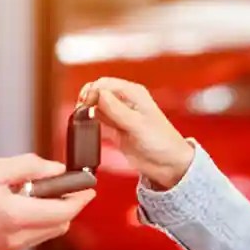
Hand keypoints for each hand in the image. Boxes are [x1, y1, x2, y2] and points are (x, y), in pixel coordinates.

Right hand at [0, 154, 95, 249]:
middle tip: (62, 185)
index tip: (88, 188)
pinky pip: (28, 238)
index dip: (80, 199)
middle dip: (67, 206)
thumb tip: (54, 168)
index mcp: (14, 216)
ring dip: (50, 214)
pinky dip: (33, 222)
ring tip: (33, 192)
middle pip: (59, 226)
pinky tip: (18, 204)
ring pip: (45, 234)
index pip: (63, 212)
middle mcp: (13, 238)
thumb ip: (29, 167)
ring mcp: (6, 249)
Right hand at [79, 77, 194, 189]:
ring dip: (87, 111)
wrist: (169, 165)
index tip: (85, 103)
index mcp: (134, 93)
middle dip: (87, 99)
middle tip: (81, 111)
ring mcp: (120, 116)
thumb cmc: (162, 141)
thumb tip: (98, 94)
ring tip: (83, 120)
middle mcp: (126, 102)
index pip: (105, 83)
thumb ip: (116, 110)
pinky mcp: (116, 130)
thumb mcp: (137, 124)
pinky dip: (91, 122)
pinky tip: (87, 127)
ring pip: (96, 107)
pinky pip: (99, 121)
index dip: (92, 91)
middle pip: (98, 93)